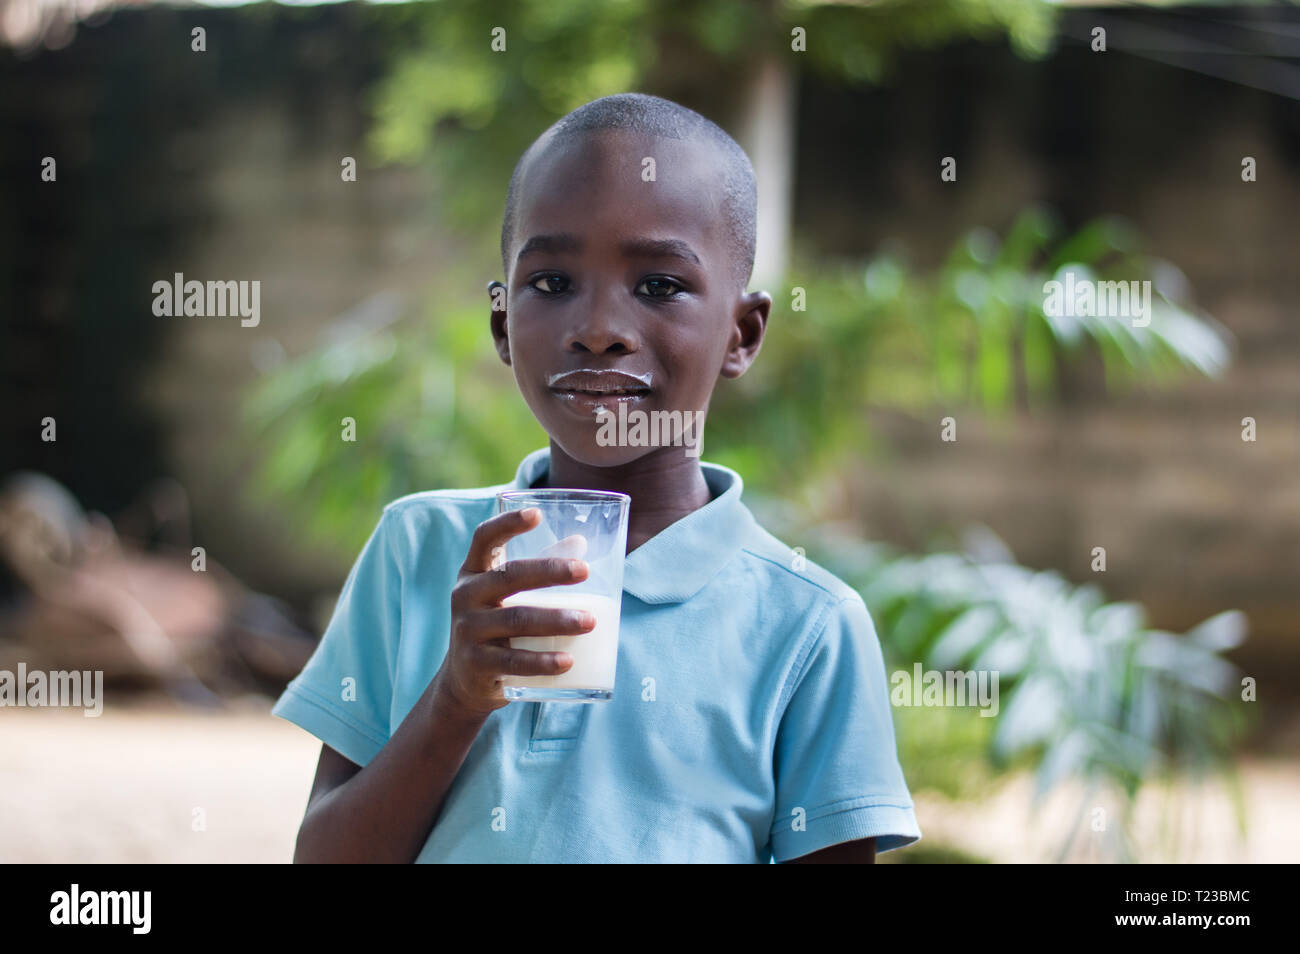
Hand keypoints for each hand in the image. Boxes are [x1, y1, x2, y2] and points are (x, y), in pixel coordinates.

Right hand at [431, 507, 594, 719]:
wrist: (466, 680)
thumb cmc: (497, 623)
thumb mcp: (510, 594)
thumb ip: (540, 568)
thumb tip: (580, 542)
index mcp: (474, 572)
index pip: (484, 539)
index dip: (507, 524)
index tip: (536, 514)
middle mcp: (465, 596)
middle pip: (509, 577)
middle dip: (549, 571)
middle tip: (585, 571)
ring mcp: (467, 631)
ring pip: (516, 619)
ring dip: (556, 620)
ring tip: (590, 621)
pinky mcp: (476, 665)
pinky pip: (513, 661)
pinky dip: (543, 662)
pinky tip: (568, 661)